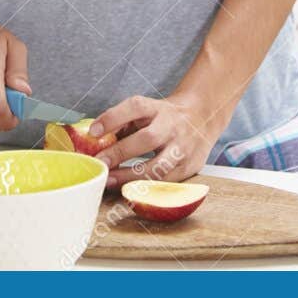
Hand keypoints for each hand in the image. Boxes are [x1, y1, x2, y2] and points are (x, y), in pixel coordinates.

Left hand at [88, 92, 230, 187]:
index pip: (135, 107)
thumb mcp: (147, 110)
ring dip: (131, 177)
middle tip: (100, 163)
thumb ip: (124, 123)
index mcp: (158, 108)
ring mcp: (183, 148)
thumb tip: (95, 140)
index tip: (93, 131)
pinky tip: (130, 190)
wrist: (203, 117)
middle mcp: (172, 126)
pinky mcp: (190, 167)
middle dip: (120, 153)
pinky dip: (146, 187)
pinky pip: (166, 182)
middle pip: (147, 139)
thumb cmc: (164, 117)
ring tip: (111, 181)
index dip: (113, 118)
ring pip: (159, 166)